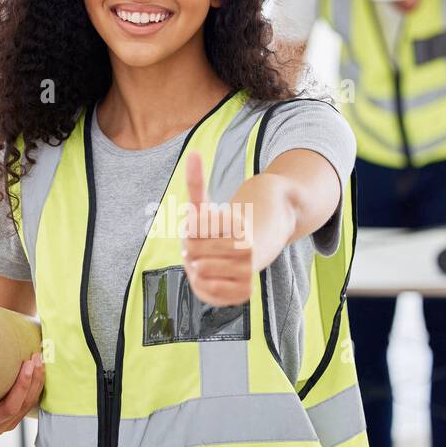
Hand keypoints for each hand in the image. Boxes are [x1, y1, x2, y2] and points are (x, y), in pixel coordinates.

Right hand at [0, 350, 44, 441]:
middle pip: (7, 410)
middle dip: (21, 386)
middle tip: (28, 363)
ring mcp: (2, 425)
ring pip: (22, 407)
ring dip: (33, 384)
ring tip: (38, 361)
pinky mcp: (13, 420)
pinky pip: (28, 405)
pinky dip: (36, 387)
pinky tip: (41, 369)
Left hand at [180, 151, 253, 306]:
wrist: (254, 246)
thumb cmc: (221, 225)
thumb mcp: (208, 204)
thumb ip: (197, 181)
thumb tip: (192, 153)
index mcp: (238, 229)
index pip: (194, 232)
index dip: (191, 231)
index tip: (201, 228)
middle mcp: (247, 252)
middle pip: (194, 255)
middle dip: (192, 250)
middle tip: (199, 247)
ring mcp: (246, 274)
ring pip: (200, 275)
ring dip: (195, 268)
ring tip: (204, 260)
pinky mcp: (243, 293)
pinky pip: (209, 293)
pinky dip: (203, 285)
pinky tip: (209, 276)